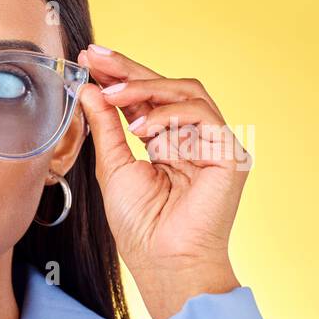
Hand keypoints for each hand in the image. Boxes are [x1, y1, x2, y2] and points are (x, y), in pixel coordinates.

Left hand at [76, 44, 248, 318]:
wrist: (162, 260)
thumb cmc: (141, 226)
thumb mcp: (113, 167)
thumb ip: (106, 127)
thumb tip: (89, 90)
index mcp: (167, 142)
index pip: (146, 98)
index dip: (120, 76)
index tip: (90, 59)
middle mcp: (194, 138)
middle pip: (167, 87)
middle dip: (129, 69)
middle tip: (98, 57)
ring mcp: (214, 144)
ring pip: (187, 92)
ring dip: (145, 89)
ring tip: (113, 96)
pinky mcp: (229, 153)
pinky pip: (203, 115)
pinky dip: (169, 115)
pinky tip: (143, 128)